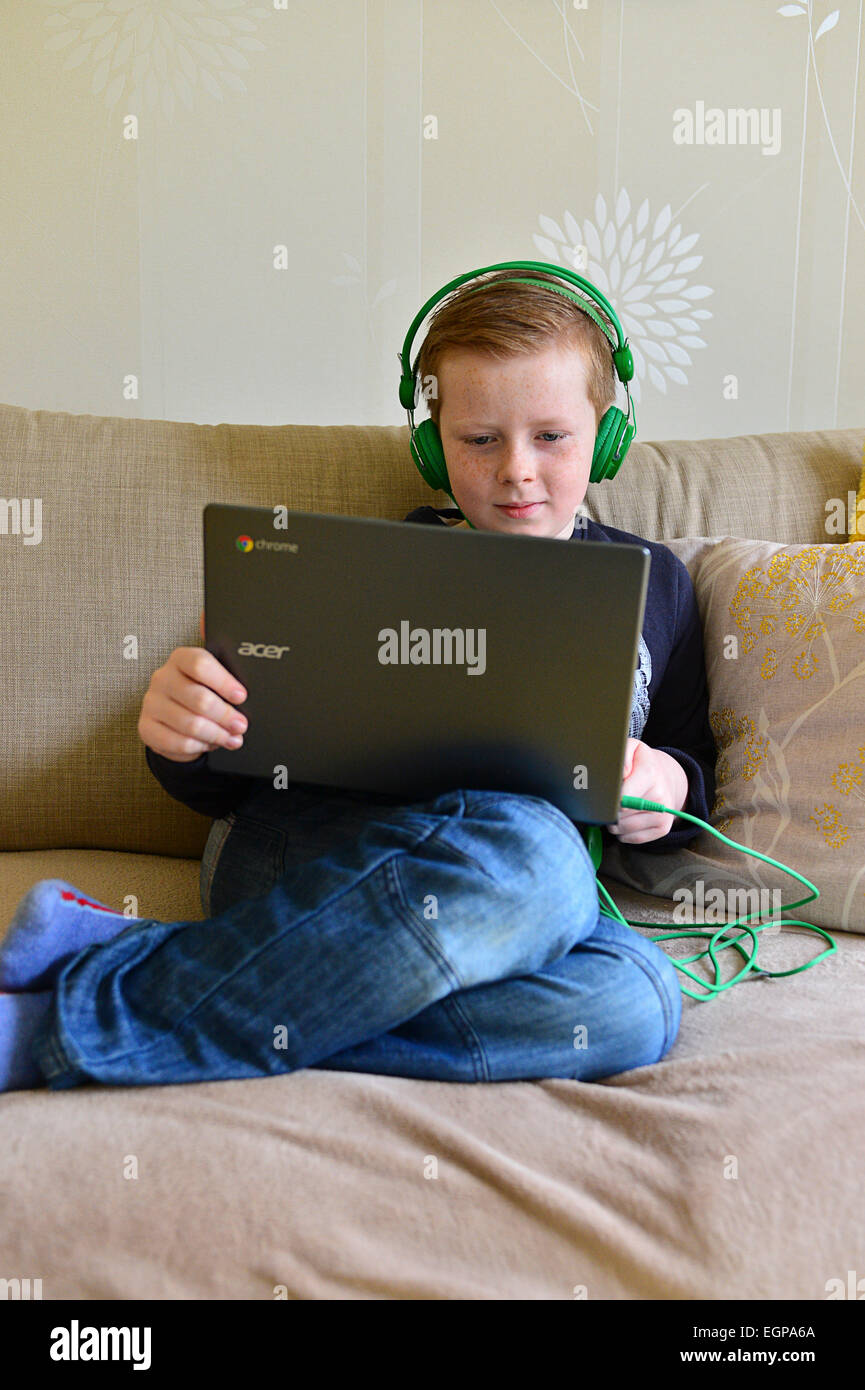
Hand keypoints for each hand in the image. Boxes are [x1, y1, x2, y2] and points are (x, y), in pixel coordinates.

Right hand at [138, 641, 247, 762]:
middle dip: (225, 715)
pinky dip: (200, 746)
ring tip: (231, 738)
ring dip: (217, 734)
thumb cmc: (200, 694)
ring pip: (191, 724)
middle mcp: (162, 678)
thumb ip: (227, 682)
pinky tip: (210, 744)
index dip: (224, 682)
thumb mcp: (213, 682)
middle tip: (241, 725)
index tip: (241, 696)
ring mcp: (152, 703)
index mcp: (180, 659)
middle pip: (199, 698)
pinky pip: (179, 742)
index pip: (200, 664)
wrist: (174, 716)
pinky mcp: (147, 728)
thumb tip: (244, 696)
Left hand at [606, 738, 688, 844]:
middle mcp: (659, 797)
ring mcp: (663, 815)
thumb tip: (621, 773)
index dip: (609, 799)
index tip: (606, 795)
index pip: (622, 797)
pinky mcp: (662, 829)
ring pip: (623, 829)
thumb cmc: (642, 764)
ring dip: (613, 822)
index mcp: (649, 774)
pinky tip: (625, 818)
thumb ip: (622, 755)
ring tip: (617, 808)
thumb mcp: (633, 748)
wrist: (666, 779)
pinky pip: (631, 839)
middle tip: (610, 800)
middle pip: (620, 815)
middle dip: (609, 810)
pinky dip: (622, 832)